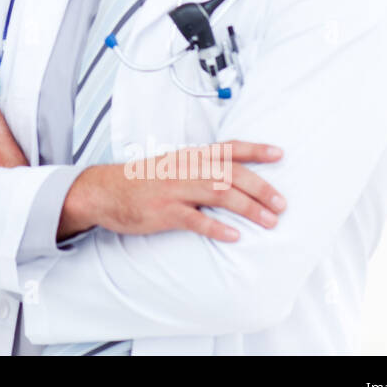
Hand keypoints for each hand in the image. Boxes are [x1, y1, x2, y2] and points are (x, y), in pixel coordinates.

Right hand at [59, 141, 286, 241]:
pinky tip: (234, 236)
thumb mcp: (170, 166)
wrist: (103, 190)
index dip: (255, 151)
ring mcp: (174, 189)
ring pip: (219, 194)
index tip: (280, 154)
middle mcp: (185, 169)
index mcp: (188, 157)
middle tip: (282, 204)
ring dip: (248, 207)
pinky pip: (195, 220)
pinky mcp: (164, 211)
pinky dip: (216, 228)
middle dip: (260, 187)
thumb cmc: (140, 180)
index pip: (228, 149)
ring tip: (269, 221)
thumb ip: (197, 169)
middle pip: (231, 174)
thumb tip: (228, 177)